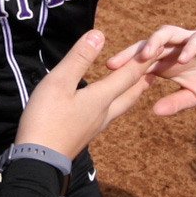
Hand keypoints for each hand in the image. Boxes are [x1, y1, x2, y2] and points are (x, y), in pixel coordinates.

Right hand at [14, 30, 155, 159]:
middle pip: (130, 94)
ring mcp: (94, 126)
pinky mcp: (84, 135)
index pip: (127, 75)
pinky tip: (107, 107)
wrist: (39, 161)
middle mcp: (103, 113)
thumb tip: (99, 35)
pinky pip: (108, 115)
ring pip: (120, 106)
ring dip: (132, 93)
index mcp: (100, 98)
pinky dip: (116, 104)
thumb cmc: (46, 119)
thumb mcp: (59, 82)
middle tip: (156, 70)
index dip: (142, 60)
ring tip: (138, 87)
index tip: (157, 48)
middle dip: (143, 79)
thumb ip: (79, 59)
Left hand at [109, 21, 195, 115]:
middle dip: (129, 54)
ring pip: (167, 33)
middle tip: (113, 65)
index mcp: (166, 62)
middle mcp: (174, 47)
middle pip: (147, 45)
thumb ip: (176, 102)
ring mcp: (190, 39)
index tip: (106, 78)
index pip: (140, 62)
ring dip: (155, 43)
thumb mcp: (195, 96)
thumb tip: (155, 112)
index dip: (124, 68)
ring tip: (146, 56)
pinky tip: (183, 58)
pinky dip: (189, 47)